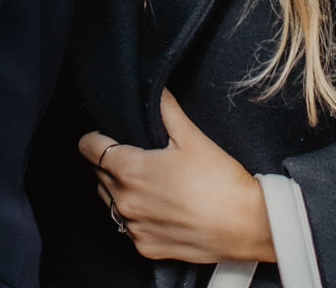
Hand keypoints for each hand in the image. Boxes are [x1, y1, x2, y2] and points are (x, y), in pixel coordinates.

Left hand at [79, 91, 275, 264]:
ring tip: (149, 181)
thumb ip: (166, 109)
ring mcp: (134, 227)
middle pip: (98, 174)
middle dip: (110, 162)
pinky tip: (159, 207)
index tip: (105, 135)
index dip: (94, 137)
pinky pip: (129, 227)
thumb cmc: (220, 181)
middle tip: (136, 155)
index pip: (89, 148)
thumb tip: (155, 88)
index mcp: (130, 170)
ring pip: (110, 202)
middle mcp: (125, 202)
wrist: (247, 225)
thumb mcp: (192, 137)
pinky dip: (137, 216)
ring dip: (120, 189)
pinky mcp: (146, 247)